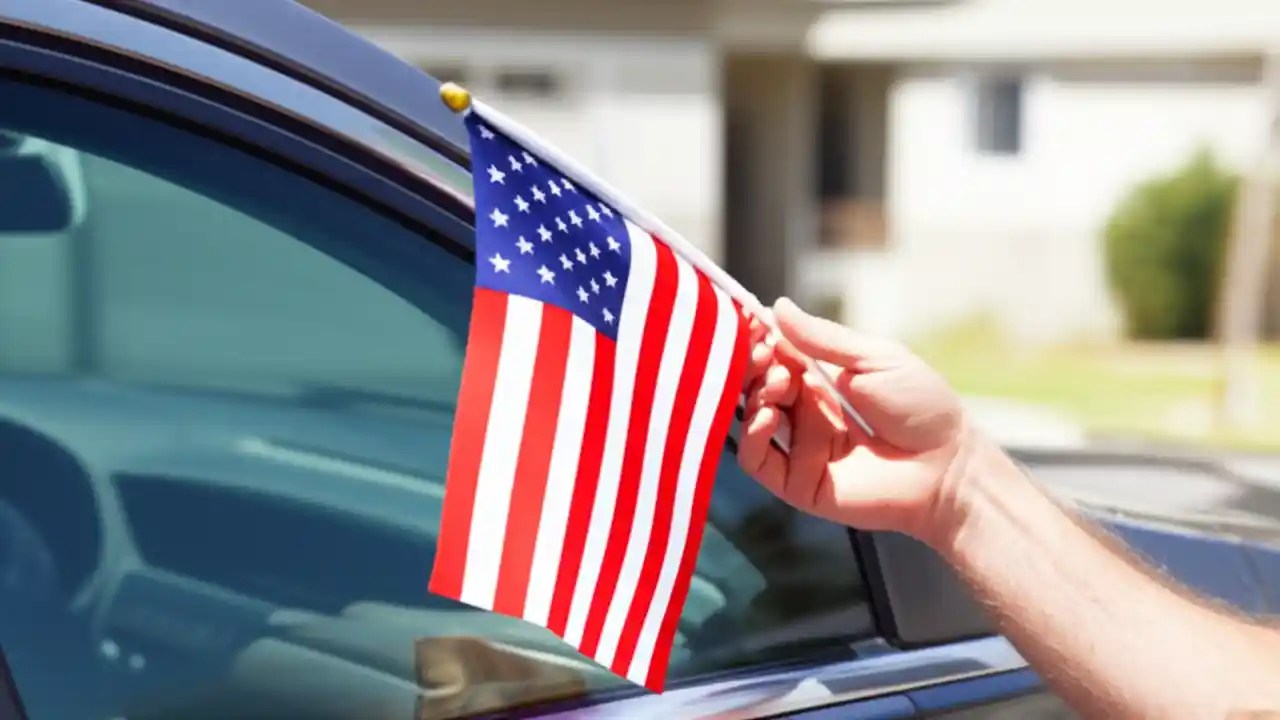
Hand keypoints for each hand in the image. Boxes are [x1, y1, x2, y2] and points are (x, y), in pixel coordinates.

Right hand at [739, 298, 970, 545]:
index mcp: (822, 382)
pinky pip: (757, 462)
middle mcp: (805, 414)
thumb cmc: (921, 408)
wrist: (948, 466)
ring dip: (754, 395)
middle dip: (753, 366)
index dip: (760, 340)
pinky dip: (751, 437)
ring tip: (778, 380)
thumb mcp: (875, 359)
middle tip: (763, 353)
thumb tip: (778, 307)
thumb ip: (823, 339)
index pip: (775, 358)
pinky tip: (766, 415)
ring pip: (752, 420)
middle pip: (758, 387)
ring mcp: (800, 448)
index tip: (751, 324)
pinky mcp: (798, 483)